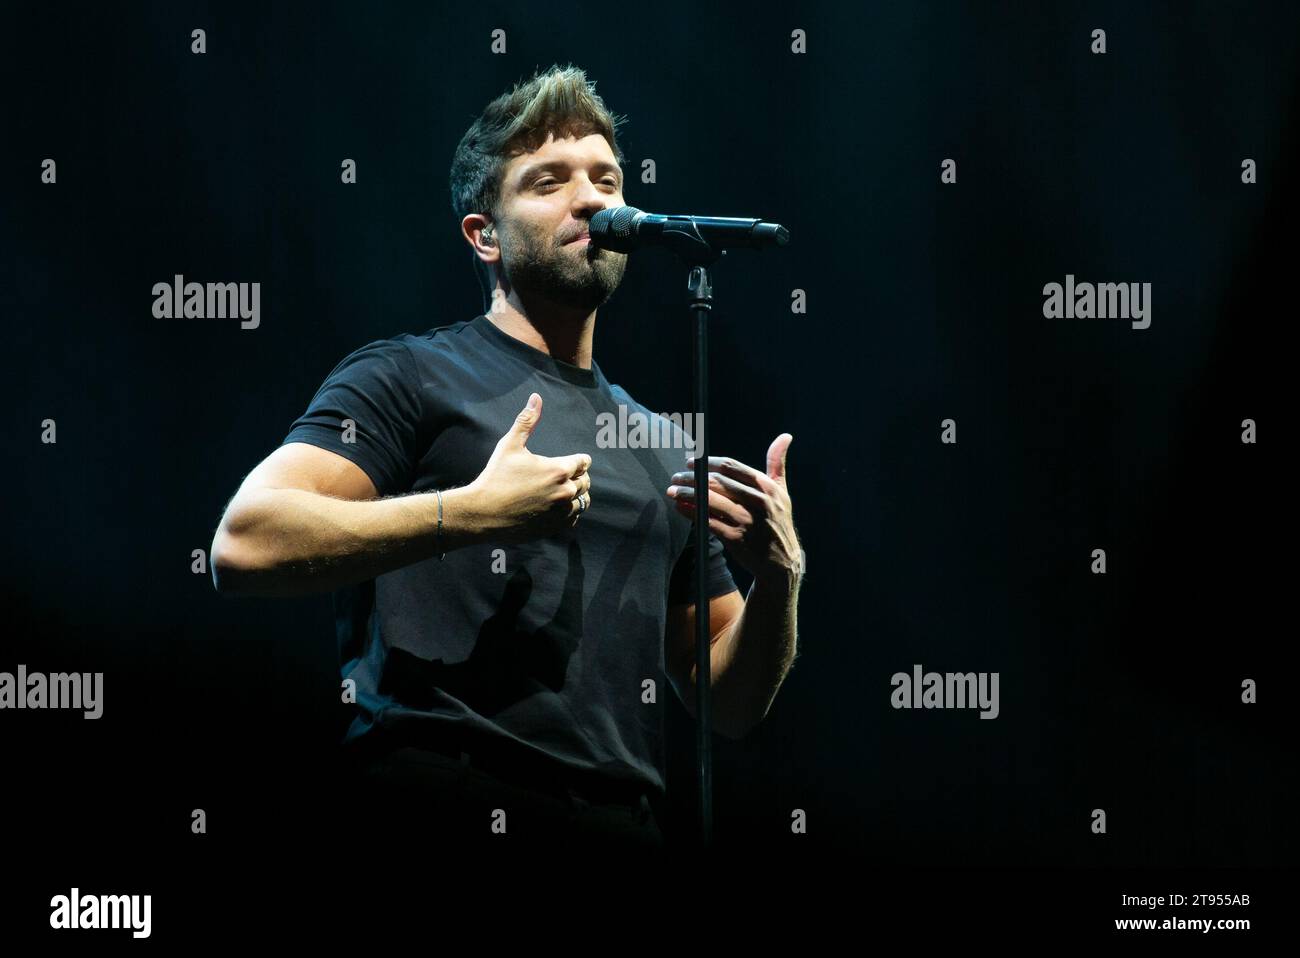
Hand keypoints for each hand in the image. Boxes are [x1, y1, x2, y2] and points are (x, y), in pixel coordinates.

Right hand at [468, 393, 592, 543]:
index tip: (575, 460)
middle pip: (585, 482)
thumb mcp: (510, 444)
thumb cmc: (495, 477)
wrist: (482, 512)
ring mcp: (561, 512)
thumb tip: (536, 397)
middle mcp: (565, 492)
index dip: (579, 459)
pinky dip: (569, 512)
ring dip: (577, 495)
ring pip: (582, 502)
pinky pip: (573, 519)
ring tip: (565, 491)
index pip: (583, 462)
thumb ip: (527, 421)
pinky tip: (558, 507)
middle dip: (579, 476)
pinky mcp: (554, 527)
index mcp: (559, 470)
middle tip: (568, 474)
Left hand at [665, 434, 801, 584]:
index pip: (730, 466)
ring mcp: (747, 520)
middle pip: (717, 482)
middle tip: (676, 476)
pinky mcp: (736, 538)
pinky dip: (692, 513)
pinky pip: (708, 521)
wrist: (781, 562)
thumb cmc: (778, 521)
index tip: (689, 462)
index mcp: (767, 486)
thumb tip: (785, 436)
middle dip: (692, 478)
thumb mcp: (782, 492)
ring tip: (672, 490)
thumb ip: (777, 463)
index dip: (706, 463)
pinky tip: (681, 508)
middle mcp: (758, 502)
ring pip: (710, 501)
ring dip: (687, 494)